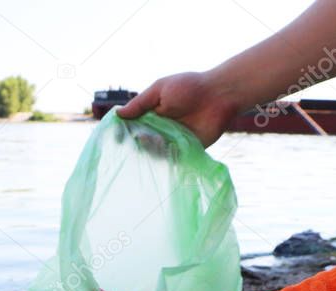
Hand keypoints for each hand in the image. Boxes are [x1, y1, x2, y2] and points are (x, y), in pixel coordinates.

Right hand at [117, 72, 239, 146]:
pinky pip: (171, 157)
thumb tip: (118, 114)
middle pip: (141, 140)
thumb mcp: (160, 90)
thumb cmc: (190, 87)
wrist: (219, 96)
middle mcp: (160, 128)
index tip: (116, 136)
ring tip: (154, 138)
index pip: (132, 125)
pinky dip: (165, 156)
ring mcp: (173, 140)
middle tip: (138, 137)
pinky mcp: (186, 149)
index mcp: (152, 113)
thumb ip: (140, 103)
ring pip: (154, 150)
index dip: (122, 131)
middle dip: (136, 141)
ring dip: (151, 148)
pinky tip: (164, 149)